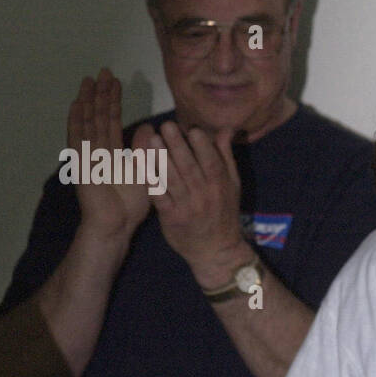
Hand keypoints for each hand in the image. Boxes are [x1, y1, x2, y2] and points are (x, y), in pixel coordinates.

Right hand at [67, 68, 149, 238]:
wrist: (114, 224)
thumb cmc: (129, 206)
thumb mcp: (144, 172)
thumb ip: (144, 149)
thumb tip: (149, 127)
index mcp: (111, 153)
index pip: (111, 120)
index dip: (112, 101)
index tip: (115, 82)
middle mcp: (97, 150)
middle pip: (98, 115)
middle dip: (100, 93)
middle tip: (103, 71)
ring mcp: (87, 155)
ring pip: (87, 121)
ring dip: (88, 100)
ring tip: (90, 79)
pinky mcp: (80, 162)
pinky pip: (77, 137)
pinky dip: (76, 120)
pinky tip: (77, 103)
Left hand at [142, 121, 249, 286]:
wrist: (216, 251)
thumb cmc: (224, 213)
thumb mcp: (232, 186)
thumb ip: (225, 156)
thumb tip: (225, 129)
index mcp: (220, 185)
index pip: (212, 162)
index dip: (202, 146)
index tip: (192, 128)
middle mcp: (204, 195)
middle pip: (190, 167)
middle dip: (178, 146)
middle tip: (166, 126)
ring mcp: (187, 206)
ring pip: (173, 180)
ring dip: (162, 159)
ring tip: (151, 140)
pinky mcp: (171, 217)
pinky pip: (160, 196)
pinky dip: (151, 180)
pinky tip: (142, 166)